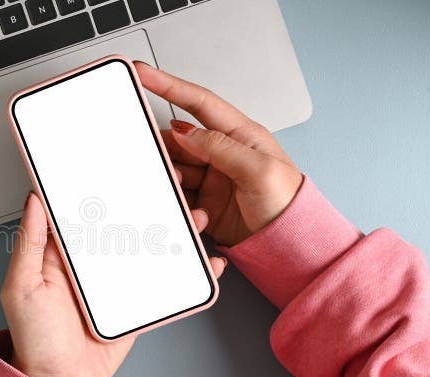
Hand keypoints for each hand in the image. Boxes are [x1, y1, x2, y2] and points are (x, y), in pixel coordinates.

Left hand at [0, 193, 226, 376]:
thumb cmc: (34, 338)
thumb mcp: (21, 287)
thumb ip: (29, 244)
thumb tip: (33, 200)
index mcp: (64, 253)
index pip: (86, 210)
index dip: (104, 186)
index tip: (123, 164)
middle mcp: (93, 263)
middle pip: (126, 222)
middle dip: (150, 199)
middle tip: (170, 180)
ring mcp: (117, 282)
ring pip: (150, 246)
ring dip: (174, 229)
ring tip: (194, 213)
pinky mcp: (136, 302)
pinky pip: (165, 282)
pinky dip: (189, 271)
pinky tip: (206, 261)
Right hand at [135, 62, 303, 245]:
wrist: (290, 246)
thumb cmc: (288, 205)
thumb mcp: (259, 170)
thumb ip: (220, 147)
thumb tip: (186, 132)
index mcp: (240, 135)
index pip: (198, 102)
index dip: (168, 85)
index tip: (143, 73)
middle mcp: (223, 153)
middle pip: (178, 140)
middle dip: (164, 149)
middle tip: (153, 157)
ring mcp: (212, 177)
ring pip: (175, 169)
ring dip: (172, 179)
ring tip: (183, 191)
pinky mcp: (205, 201)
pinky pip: (179, 194)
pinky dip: (179, 201)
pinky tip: (195, 211)